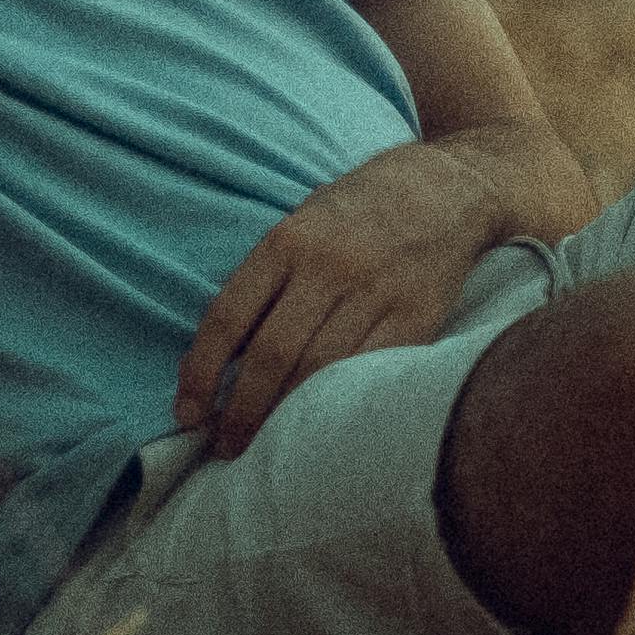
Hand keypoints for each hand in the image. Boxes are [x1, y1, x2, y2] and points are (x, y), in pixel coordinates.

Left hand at [175, 142, 513, 459]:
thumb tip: (223, 359)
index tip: (187, 412)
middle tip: (223, 446)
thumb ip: (268, 280)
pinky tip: (319, 429)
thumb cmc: (360, 209)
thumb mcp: (303, 221)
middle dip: (240, 411)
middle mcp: (329, 265)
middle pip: (271, 355)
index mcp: (288, 240)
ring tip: (264, 447)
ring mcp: (375, 292)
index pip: (228, 316)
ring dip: (284, 419)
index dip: (200, 372)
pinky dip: (338, 407)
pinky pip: (368, 373)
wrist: (448, 187)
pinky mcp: (417, 317)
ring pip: (318, 372)